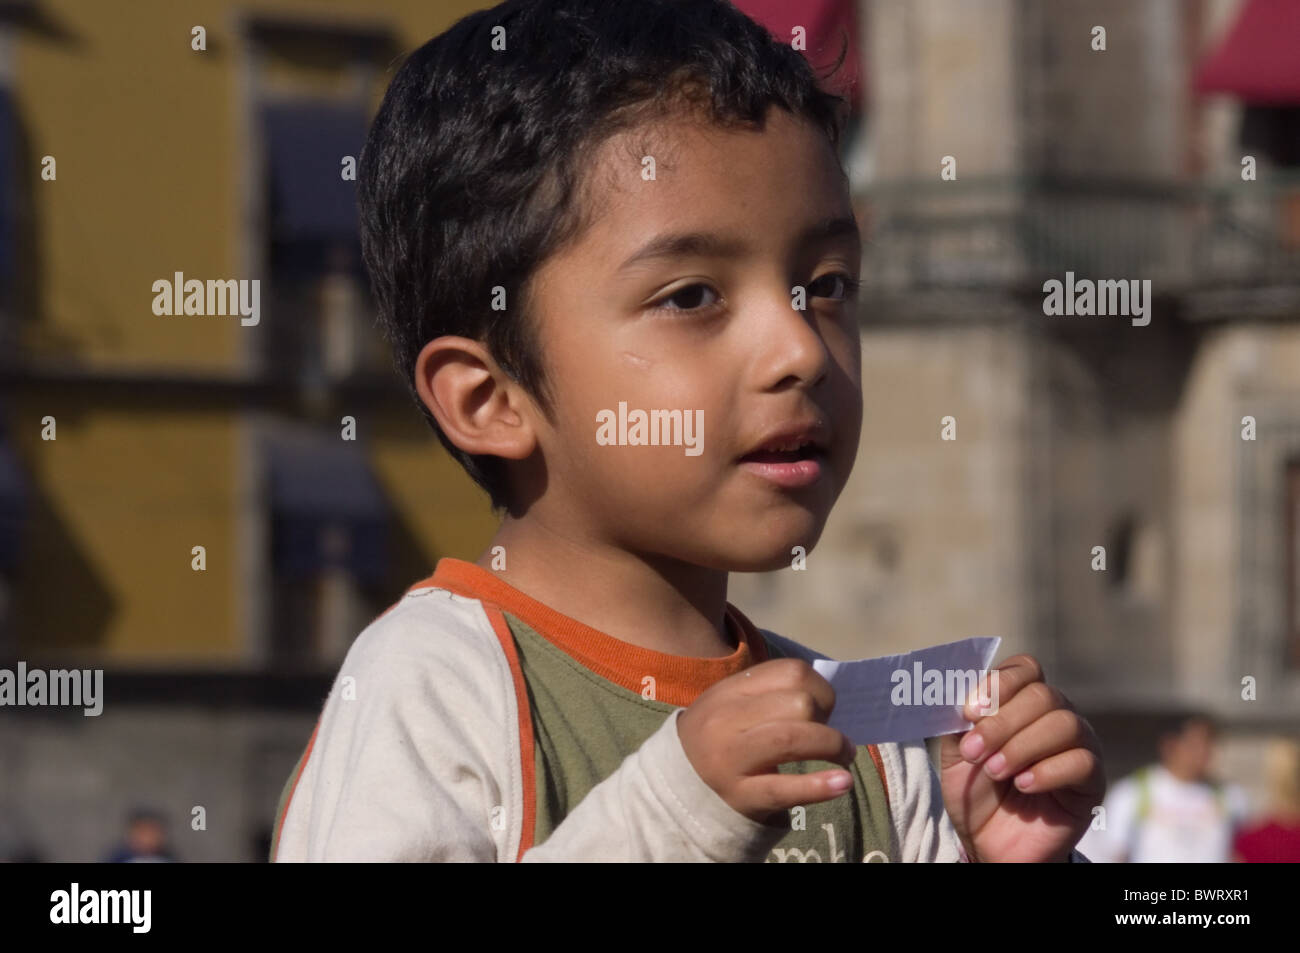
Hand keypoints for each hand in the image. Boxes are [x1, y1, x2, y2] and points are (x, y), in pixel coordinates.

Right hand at [678, 659, 856, 824]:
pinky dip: (821, 786)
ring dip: (832, 746)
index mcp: (730, 690)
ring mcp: (731, 759)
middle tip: (830, 735)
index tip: (824, 708)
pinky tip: (842, 783)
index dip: (821, 688)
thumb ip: (771, 694)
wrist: (677, 783)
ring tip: (844, 756)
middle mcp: (726, 720)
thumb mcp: (732, 704)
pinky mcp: (740, 795)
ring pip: (793, 740)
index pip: (791, 672)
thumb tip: (830, 698)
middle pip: (797, 704)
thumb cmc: (721, 737)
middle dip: (826, 718)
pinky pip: (785, 788)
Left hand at [939, 654, 1104, 861]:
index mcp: (1024, 701)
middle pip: (1043, 695)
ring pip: (1064, 724)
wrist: (990, 843)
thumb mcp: (956, 752)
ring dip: (1021, 746)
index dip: (999, 684)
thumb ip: (960, 720)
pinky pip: (1082, 761)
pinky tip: (1023, 785)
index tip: (969, 712)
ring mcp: (1080, 745)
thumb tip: (961, 693)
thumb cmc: (976, 791)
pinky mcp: (1092, 780)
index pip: (1025, 669)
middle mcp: (1057, 715)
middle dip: (1001, 723)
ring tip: (995, 772)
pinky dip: (1047, 771)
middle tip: (973, 752)